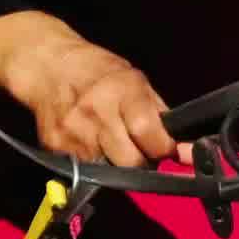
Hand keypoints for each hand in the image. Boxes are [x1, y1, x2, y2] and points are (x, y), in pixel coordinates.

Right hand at [0, 10, 179, 167]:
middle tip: (138, 149)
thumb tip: (190, 151)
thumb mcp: (136, 80)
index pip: (148, 132)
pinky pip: (84, 169)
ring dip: (116, 163)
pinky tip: (90, 141)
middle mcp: (97, 112)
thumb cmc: (99, 72)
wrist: (48, 66)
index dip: (162, 147)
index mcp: (123, 91)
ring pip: (109, 171)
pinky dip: (93, 162)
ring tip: (111, 142)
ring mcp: (74, 132)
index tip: (164, 147)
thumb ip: (161, 115)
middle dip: (141, 161)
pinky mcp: (55, 147)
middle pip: (131, 162)